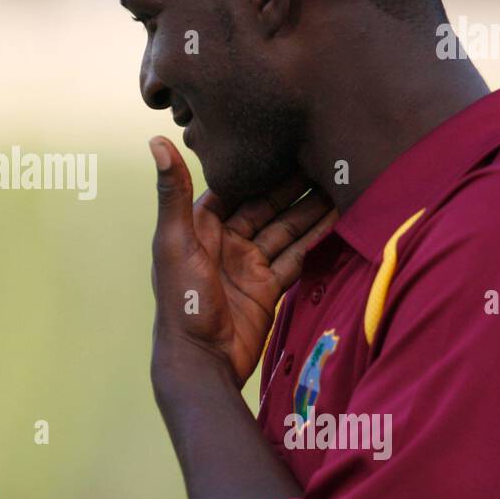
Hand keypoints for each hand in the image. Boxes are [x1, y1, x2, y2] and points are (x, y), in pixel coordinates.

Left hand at [148, 136, 337, 387]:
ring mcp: (248, 265)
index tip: (284, 137)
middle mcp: (225, 241)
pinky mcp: (268, 288)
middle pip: (265, 205)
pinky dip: (317, 240)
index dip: (257, 165)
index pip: (234, 186)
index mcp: (200, 225)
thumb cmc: (181, 301)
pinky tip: (341, 220)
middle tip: (326, 156)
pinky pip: (296, 257)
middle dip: (293, 185)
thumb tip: (157, 140)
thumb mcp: (175, 242)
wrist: (201, 361)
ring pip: (285, 229)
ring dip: (311, 209)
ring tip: (343, 183)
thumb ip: (172, 194)